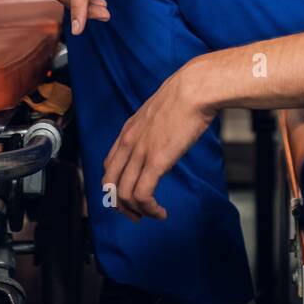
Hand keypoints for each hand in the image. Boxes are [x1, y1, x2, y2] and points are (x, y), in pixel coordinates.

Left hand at [101, 60, 217, 220]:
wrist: (194, 88)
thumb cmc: (185, 95)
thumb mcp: (160, 111)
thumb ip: (154, 127)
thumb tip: (163, 136)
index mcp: (128, 131)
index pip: (109, 166)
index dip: (115, 186)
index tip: (129, 196)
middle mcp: (128, 143)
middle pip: (109, 184)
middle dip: (120, 205)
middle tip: (136, 214)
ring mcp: (140, 152)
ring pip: (123, 193)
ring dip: (136, 211)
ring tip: (153, 215)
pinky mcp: (156, 161)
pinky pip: (142, 194)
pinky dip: (149, 209)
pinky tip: (160, 211)